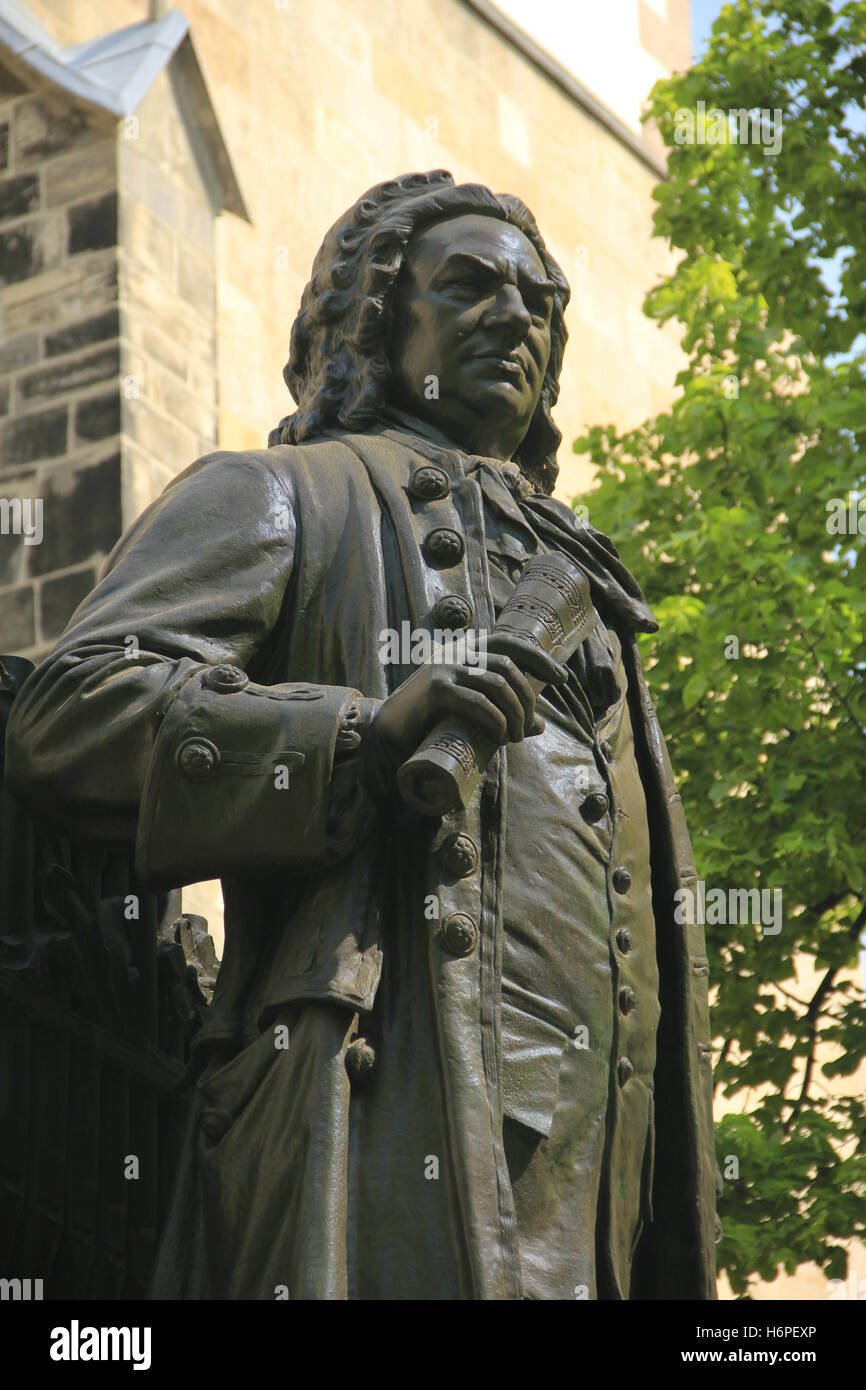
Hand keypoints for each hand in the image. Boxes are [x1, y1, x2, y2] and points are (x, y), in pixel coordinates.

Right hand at [372, 638, 568, 765]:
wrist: (388, 732)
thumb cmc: (431, 721)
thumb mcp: (470, 712)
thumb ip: (502, 713)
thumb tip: (539, 726)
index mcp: (464, 651)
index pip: (508, 642)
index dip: (538, 657)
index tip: (562, 678)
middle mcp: (456, 653)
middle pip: (508, 666)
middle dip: (527, 698)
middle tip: (528, 727)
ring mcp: (444, 669)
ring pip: (497, 683)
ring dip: (514, 713)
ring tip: (513, 738)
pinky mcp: (435, 691)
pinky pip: (477, 701)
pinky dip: (495, 720)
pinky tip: (499, 737)